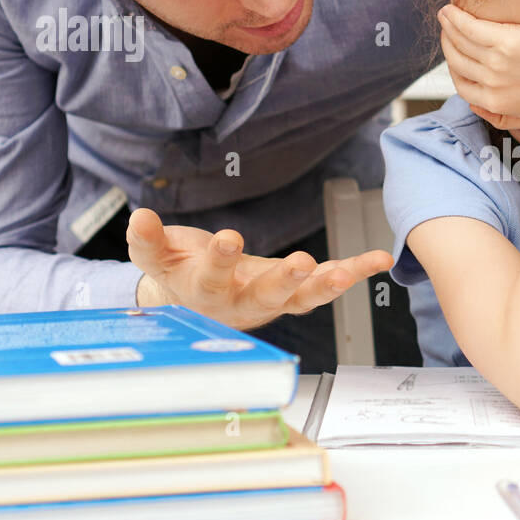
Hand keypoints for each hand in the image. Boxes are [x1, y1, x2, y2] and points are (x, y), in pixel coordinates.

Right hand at [126, 208, 392, 330]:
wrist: (197, 301)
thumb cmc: (178, 271)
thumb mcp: (157, 257)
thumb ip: (148, 240)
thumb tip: (139, 216)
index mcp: (204, 292)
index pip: (210, 278)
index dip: (218, 260)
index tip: (227, 237)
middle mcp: (242, 303)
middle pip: (264, 296)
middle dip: (282, 280)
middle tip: (299, 261)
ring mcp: (273, 301)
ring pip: (303, 299)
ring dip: (328, 284)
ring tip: (350, 270)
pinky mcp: (297, 292)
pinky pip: (328, 283)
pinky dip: (354, 271)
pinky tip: (380, 259)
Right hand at [437, 3, 519, 131]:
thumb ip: (504, 117)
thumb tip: (478, 107)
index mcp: (496, 103)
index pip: (463, 87)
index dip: (456, 70)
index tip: (457, 55)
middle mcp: (492, 84)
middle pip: (458, 64)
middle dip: (448, 47)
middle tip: (448, 30)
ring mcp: (498, 63)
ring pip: (460, 44)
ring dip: (448, 28)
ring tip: (445, 15)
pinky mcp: (509, 42)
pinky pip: (472, 29)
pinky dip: (456, 19)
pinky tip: (450, 10)